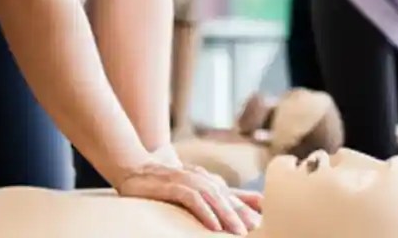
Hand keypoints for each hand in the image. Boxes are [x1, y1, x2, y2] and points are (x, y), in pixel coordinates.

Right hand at [116, 159, 261, 234]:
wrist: (134, 166)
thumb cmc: (165, 181)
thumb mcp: (192, 188)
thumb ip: (212, 196)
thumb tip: (235, 208)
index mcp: (208, 181)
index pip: (232, 196)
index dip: (249, 208)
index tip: (263, 222)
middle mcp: (202, 178)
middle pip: (226, 197)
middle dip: (242, 214)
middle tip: (255, 230)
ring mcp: (187, 180)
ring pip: (213, 197)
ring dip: (226, 215)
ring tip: (237, 232)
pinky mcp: (172, 185)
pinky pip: (192, 199)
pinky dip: (204, 211)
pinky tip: (212, 225)